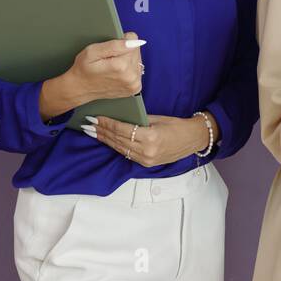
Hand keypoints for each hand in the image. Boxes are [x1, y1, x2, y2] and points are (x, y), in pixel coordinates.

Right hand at [64, 30, 143, 103]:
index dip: (121, 41)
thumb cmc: (84, 69)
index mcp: (121, 66)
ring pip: (138, 60)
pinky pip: (137, 71)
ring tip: (112, 67)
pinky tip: (117, 73)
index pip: (133, 40)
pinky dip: (129, 70)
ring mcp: (134, 84)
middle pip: (136, 51)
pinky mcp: (135, 88)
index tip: (110, 50)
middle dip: (124, 52)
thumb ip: (114, 45)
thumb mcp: (92, 51)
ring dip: (127, 61)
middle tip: (109, 60)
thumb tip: (133, 41)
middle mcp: (131, 76)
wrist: (80, 89)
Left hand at [82, 113, 213, 166]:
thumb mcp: (158, 119)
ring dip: (105, 140)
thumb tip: (119, 117)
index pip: (121, 129)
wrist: (193, 139)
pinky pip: (126, 154)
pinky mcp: (146, 164)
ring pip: (119, 148)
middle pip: (117, 140)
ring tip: (92, 132)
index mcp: (150, 137)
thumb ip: (139, 120)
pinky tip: (107, 140)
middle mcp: (146, 151)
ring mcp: (146, 159)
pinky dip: (115, 146)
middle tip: (87, 125)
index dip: (106, 123)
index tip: (94, 117)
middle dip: (101, 132)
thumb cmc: (177, 126)